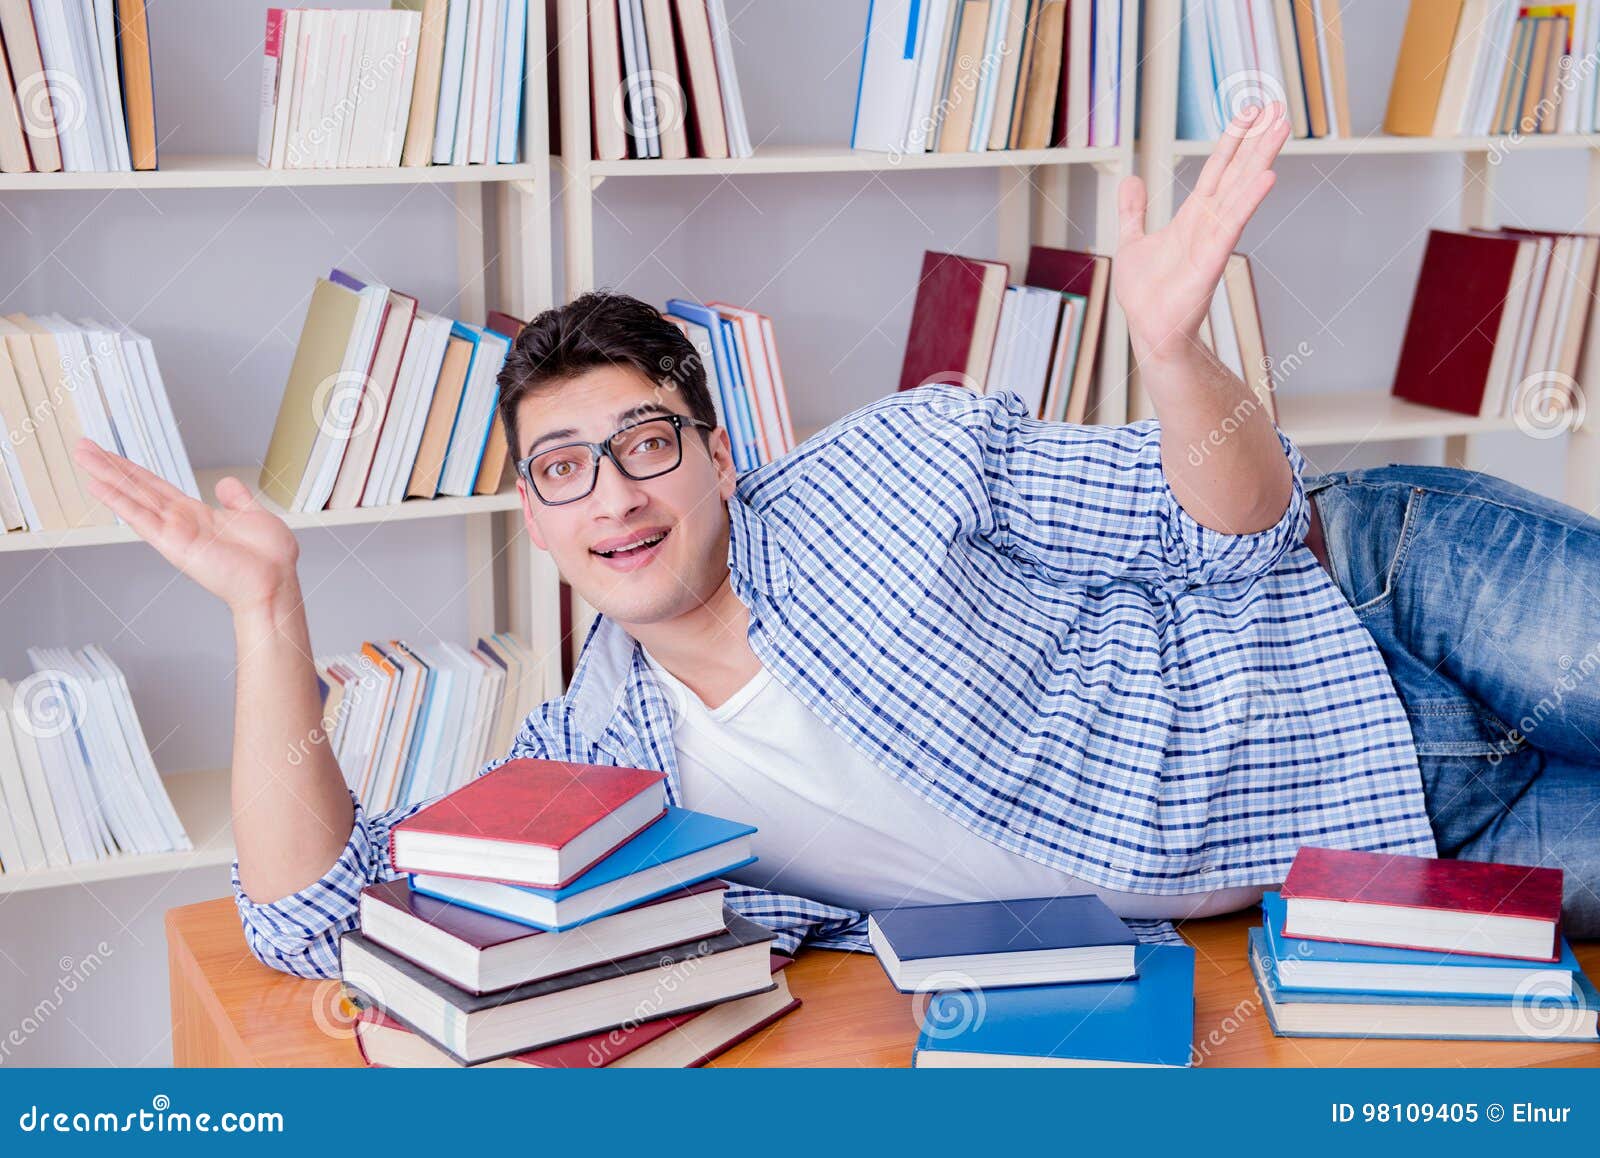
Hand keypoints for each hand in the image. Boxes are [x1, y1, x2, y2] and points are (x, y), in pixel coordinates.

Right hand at [73, 438, 301, 617]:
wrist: (275, 581)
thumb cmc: (269, 558)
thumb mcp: (254, 516)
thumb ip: (236, 499)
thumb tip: (226, 484)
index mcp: (196, 514)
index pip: (156, 486)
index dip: (134, 470)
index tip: (112, 455)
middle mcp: (180, 522)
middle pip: (137, 487)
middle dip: (110, 467)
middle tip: (84, 448)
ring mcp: (173, 532)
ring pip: (133, 497)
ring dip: (106, 476)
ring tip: (83, 457)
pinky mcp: (173, 542)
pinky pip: (141, 518)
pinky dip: (119, 501)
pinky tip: (98, 486)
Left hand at [1113, 101, 1290, 365]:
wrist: (1149, 329)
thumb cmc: (1145, 293)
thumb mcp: (1132, 241)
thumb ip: (1133, 211)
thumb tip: (1131, 180)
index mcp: (1192, 216)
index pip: (1217, 169)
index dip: (1232, 140)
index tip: (1251, 111)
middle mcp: (1208, 222)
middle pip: (1237, 172)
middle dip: (1256, 140)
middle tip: (1280, 108)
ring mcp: (1213, 239)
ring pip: (1240, 190)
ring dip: (1261, 158)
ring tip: (1281, 127)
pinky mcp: (1211, 259)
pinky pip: (1232, 224)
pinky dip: (1248, 200)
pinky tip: (1267, 175)